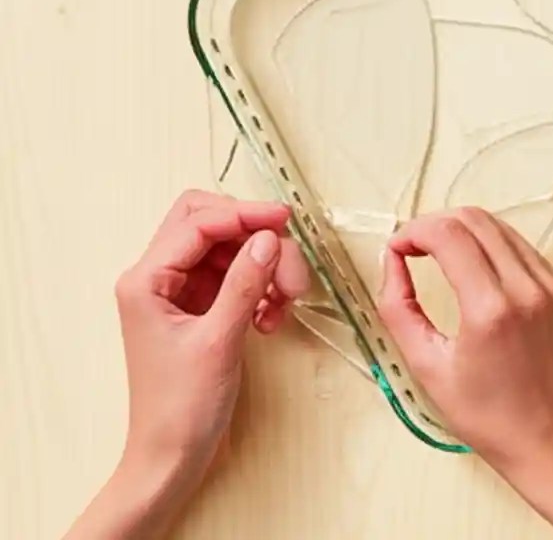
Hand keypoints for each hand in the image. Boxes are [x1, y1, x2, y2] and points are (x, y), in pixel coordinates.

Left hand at [68, 191, 310, 539]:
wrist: (172, 456)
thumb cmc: (182, 406)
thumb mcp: (218, 340)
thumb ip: (243, 283)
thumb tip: (269, 238)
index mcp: (146, 280)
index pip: (198, 222)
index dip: (244, 215)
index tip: (286, 221)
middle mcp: (158, 278)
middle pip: (210, 226)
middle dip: (254, 237)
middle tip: (289, 265)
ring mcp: (180, 293)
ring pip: (229, 252)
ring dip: (263, 267)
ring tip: (285, 301)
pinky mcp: (200, 310)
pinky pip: (236, 279)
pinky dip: (260, 290)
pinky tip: (271, 319)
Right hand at [377, 207, 552, 466]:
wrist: (551, 440)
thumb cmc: (488, 416)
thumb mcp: (427, 367)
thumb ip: (399, 308)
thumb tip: (393, 262)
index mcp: (491, 309)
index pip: (448, 234)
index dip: (413, 231)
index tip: (397, 249)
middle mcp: (528, 289)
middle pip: (475, 219)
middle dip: (435, 224)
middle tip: (414, 249)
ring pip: (502, 228)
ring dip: (465, 231)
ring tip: (440, 256)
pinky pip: (524, 249)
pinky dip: (493, 248)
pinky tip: (476, 271)